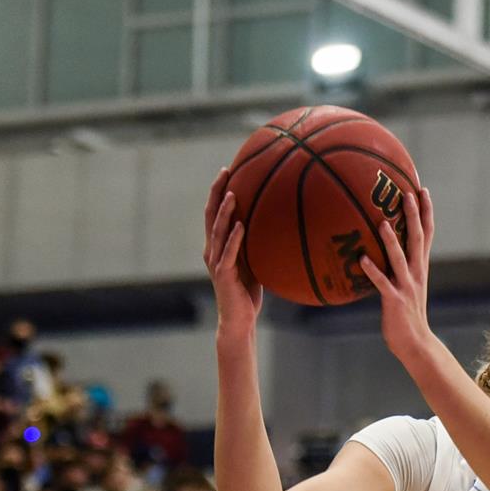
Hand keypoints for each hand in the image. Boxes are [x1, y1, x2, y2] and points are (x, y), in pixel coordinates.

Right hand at [203, 168, 262, 343]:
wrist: (239, 320)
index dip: (218, 191)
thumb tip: (278, 224)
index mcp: (218, 245)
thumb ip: (258, 243)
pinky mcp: (223, 275)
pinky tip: (241, 225)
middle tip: (225, 171)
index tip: (227, 170)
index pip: (215, 213)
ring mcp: (216, 262)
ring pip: (217, 231)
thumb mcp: (254, 261)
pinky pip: (228, 253)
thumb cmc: (248, 292)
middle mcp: (212, 250)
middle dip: (216, 192)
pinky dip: (234, 238)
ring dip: (224, 212)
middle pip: (211, 215)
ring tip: (232, 194)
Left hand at [358, 186, 437, 367]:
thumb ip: (396, 269)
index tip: (422, 190)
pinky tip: (361, 260)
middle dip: (414, 216)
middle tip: (408, 192)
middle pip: (417, 239)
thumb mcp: (404, 288)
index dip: (426, 212)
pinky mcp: (395, 301)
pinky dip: (372, 271)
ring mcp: (407, 287)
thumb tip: (375, 252)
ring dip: (392, 241)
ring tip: (383, 222)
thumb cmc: (405, 317)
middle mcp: (416, 273)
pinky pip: (382, 283)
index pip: (427, 235)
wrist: (416, 344)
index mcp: (420, 268)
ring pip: (400, 259)